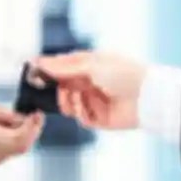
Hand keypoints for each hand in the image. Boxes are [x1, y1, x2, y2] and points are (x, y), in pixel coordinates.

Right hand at [0, 103, 42, 169]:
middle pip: (22, 147)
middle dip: (30, 132)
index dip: (34, 127)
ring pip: (14, 152)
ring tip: (15, 120)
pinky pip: (5, 154)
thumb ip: (6, 115)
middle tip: (33, 117)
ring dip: (20, 137)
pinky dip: (10, 143)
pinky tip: (3, 130)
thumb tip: (24, 119)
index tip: (37, 115)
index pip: (22, 138)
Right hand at [30, 51, 145, 129]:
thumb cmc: (124, 73)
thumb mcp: (91, 65)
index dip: (48, 69)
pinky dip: (80, 112)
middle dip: (54, 88)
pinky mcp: (99, 119)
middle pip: (62, 87)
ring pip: (68, 104)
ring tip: (73, 97)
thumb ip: (65, 66)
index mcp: (90, 65)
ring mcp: (94, 101)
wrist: (147, 96)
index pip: (62, 66)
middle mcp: (90, 83)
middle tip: (46, 87)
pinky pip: (81, 117)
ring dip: (67, 101)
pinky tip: (85, 106)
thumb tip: (41, 62)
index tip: (32, 71)